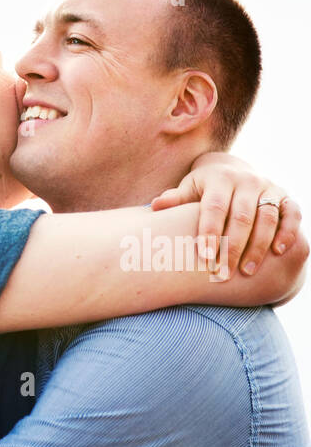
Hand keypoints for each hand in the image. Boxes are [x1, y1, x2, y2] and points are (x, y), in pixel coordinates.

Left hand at [151, 152, 301, 276]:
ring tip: (246, 271)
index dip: (209, 232)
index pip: (214, 207)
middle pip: (241, 216)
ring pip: (266, 218)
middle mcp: (247, 180)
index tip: (203, 257)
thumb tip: (155, 206)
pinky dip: (287, 232)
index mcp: (220, 178)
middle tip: (223, 273)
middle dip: (232, 247)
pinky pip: (292, 214)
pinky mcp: (285, 198)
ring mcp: (268, 188)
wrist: (233, 173)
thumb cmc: (205, 190)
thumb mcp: (189, 189)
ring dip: (258, 246)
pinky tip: (278, 252)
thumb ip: (175, 199)